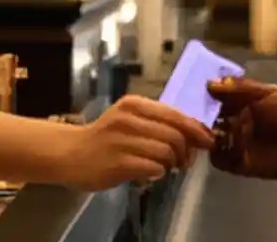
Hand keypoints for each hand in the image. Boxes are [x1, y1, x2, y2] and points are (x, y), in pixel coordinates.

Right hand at [62, 95, 214, 190]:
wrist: (70, 153)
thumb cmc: (105, 137)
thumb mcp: (129, 119)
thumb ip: (158, 122)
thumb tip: (195, 132)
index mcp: (134, 104)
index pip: (176, 115)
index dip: (196, 130)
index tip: (207, 141)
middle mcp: (129, 118)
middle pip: (175, 135)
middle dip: (186, 151)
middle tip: (184, 163)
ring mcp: (122, 141)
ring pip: (166, 151)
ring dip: (172, 163)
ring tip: (166, 167)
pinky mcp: (118, 163)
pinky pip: (153, 167)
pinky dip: (159, 172)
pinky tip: (152, 172)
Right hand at [207, 77, 276, 179]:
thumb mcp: (268, 94)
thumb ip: (240, 88)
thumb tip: (210, 83)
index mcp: (237, 105)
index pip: (212, 101)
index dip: (204, 99)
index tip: (197, 95)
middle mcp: (230, 123)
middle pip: (207, 121)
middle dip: (205, 118)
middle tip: (209, 116)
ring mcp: (233, 144)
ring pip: (210, 140)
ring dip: (215, 135)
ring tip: (232, 129)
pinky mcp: (236, 163)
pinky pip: (220, 160)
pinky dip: (223, 153)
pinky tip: (239, 144)